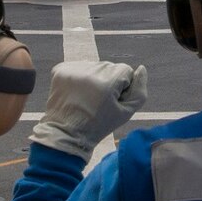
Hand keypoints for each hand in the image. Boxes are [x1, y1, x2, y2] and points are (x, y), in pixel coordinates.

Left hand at [29, 61, 146, 161]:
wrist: (65, 133)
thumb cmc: (98, 125)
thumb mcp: (126, 113)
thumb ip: (139, 91)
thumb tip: (141, 69)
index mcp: (108, 80)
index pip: (126, 70)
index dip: (122, 88)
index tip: (112, 102)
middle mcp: (90, 70)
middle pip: (109, 67)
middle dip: (108, 81)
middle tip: (98, 102)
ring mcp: (73, 69)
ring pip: (94, 66)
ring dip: (94, 79)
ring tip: (87, 98)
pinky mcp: (60, 70)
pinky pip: (79, 67)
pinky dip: (80, 78)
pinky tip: (77, 93)